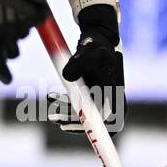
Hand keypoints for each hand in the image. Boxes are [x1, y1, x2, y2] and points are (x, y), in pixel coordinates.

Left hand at [0, 0, 48, 83]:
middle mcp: (6, 29)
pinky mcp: (37, 19)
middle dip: (10, 51)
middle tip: (9, 41)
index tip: (5, 80)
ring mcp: (22, 25)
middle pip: (11, 53)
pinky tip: (23, 9)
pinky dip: (28, 22)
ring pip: (21, 41)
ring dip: (18, 34)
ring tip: (13, 15)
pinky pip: (32, 28)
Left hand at [58, 2, 124, 128]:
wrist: (96, 37)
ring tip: (50, 106)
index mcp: (116, 95)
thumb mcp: (89, 52)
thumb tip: (67, 78)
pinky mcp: (92, 94)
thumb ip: (79, 64)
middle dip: (73, 121)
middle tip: (53, 117)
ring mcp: (102, 98)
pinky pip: (80, 105)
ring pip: (85, 114)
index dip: (89, 129)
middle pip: (94, 122)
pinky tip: (52, 96)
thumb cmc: (96, 45)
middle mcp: (111, 100)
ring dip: (66, 112)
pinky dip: (66, 102)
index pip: (108, 123)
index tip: (67, 126)